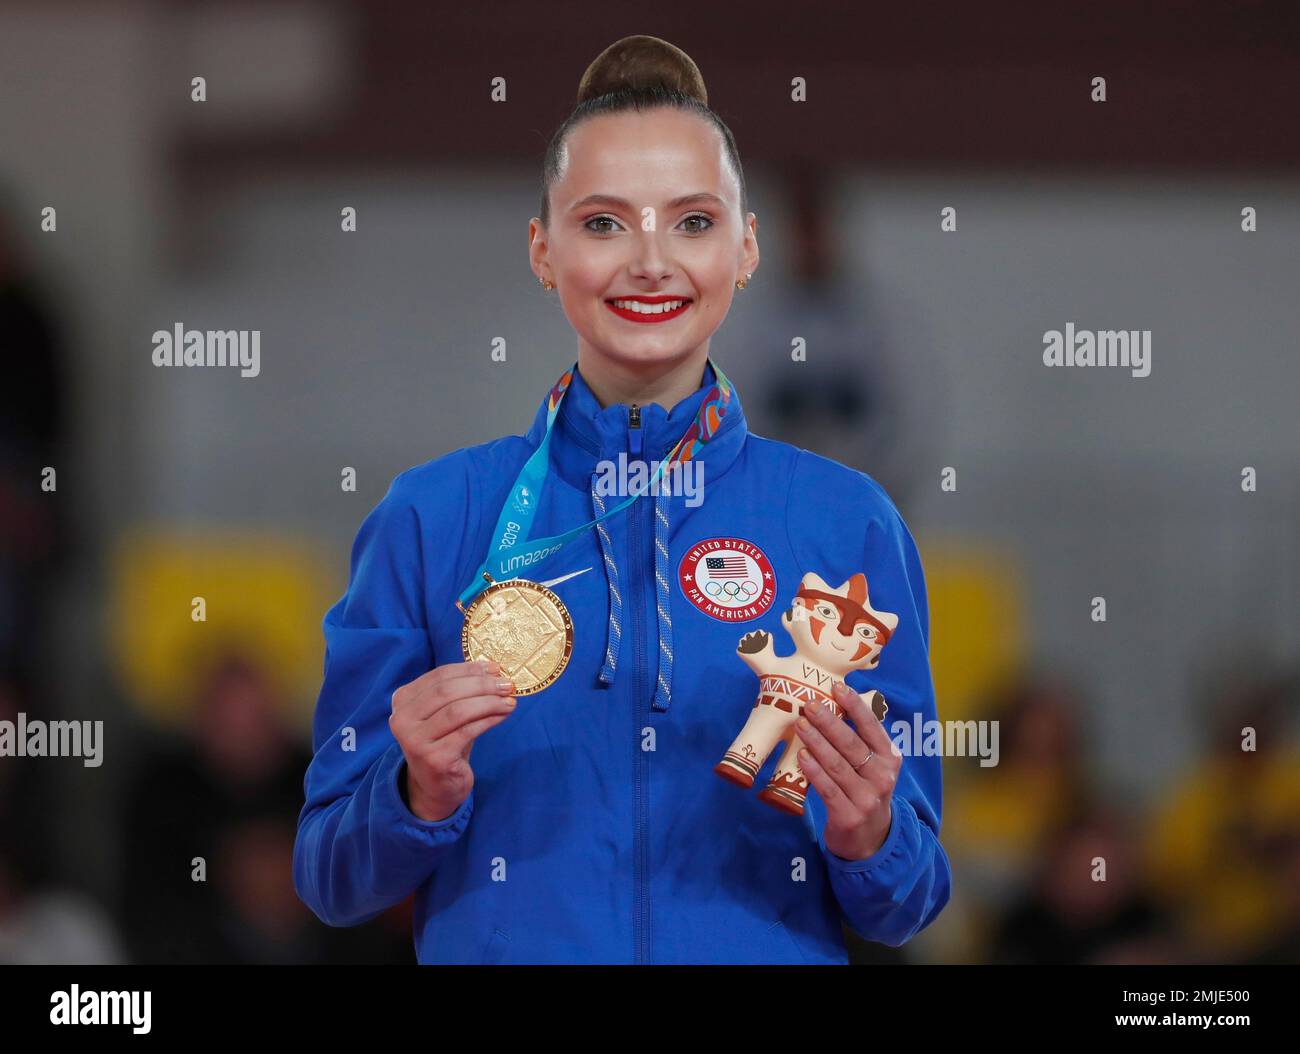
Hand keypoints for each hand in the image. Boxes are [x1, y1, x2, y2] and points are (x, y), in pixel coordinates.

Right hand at [389, 659, 516, 821]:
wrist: (435, 787)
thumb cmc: (444, 742)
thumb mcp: (446, 713)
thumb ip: (461, 691)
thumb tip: (494, 670)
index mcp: (403, 700)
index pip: (439, 675)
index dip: (470, 669)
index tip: (496, 668)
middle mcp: (402, 719)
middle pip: (447, 691)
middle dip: (482, 684)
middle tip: (507, 684)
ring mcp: (415, 740)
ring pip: (457, 711)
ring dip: (489, 702)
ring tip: (510, 700)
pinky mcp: (433, 758)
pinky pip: (467, 732)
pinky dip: (488, 720)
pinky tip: (503, 716)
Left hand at [795, 681, 901, 861]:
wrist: (870, 840)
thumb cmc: (866, 790)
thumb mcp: (873, 766)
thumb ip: (860, 740)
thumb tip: (834, 702)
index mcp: (889, 758)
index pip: (872, 727)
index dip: (855, 706)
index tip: (837, 687)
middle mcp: (882, 776)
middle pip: (852, 744)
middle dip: (829, 722)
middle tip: (809, 705)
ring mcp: (867, 798)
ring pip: (837, 765)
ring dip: (816, 742)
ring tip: (800, 724)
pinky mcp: (849, 816)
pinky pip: (828, 788)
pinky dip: (814, 770)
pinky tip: (801, 755)